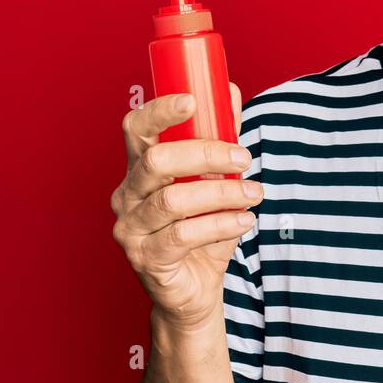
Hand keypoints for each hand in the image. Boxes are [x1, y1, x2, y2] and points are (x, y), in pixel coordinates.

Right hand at [110, 85, 260, 328]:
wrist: (195, 291)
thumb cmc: (203, 231)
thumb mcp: (215, 182)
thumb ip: (219, 139)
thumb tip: (230, 91)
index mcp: (140, 169)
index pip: (136, 129)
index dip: (159, 111)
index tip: (192, 100)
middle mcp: (127, 195)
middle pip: (157, 161)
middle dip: (206, 153)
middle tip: (245, 157)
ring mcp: (131, 228)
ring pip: (174, 200)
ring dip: (223, 193)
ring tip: (255, 194)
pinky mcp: (146, 258)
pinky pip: (183, 235)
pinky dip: (220, 224)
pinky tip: (243, 221)